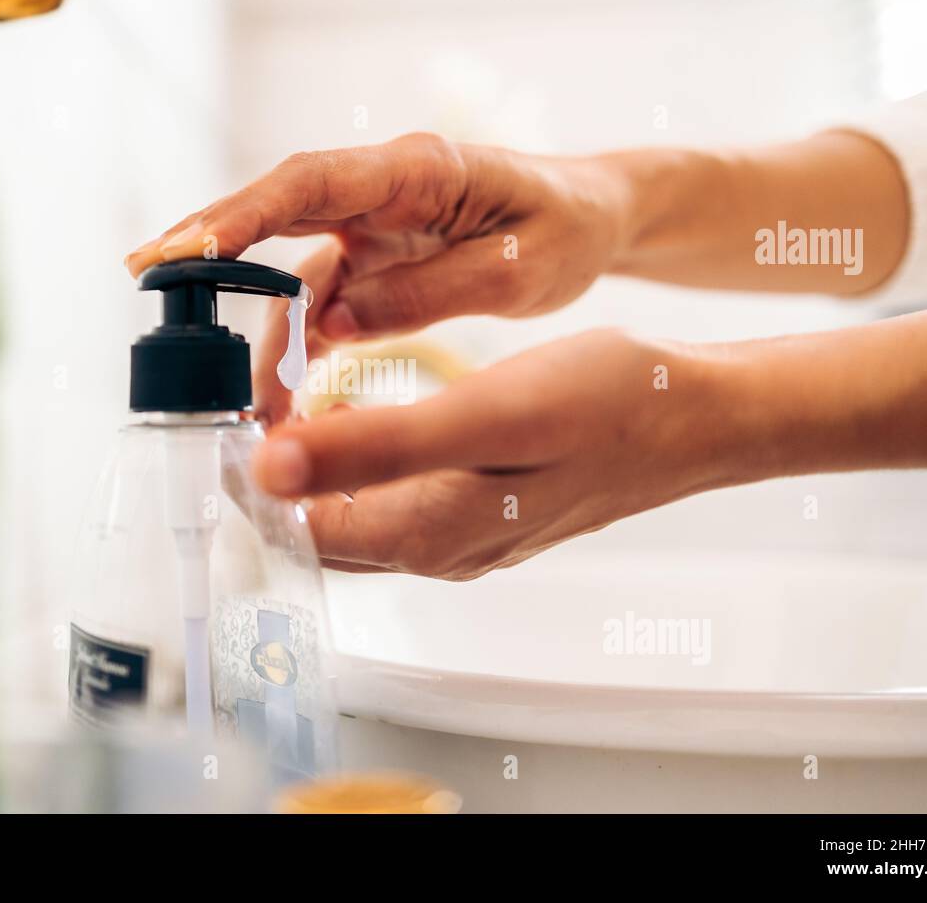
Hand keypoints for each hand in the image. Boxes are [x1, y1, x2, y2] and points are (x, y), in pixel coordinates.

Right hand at [124, 132, 632, 421]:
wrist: (592, 218)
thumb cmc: (564, 230)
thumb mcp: (516, 272)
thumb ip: (427, 293)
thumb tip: (334, 321)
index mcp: (419, 171)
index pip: (311, 181)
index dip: (243, 212)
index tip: (188, 247)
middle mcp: (382, 188)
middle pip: (277, 208)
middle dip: (209, 243)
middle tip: (144, 277)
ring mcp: (374, 222)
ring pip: (293, 264)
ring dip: (257, 321)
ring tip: (228, 383)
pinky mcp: (376, 254)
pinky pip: (322, 295)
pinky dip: (298, 339)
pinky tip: (278, 387)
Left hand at [251, 328, 722, 579]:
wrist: (695, 417)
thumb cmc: (607, 404)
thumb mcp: (487, 414)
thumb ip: (374, 446)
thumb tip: (265, 470)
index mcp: (427, 536)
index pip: (293, 527)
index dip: (245, 467)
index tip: (230, 394)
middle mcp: (436, 549)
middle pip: (315, 522)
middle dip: (268, 459)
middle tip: (257, 377)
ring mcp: (461, 535)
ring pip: (350, 508)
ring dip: (308, 455)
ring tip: (291, 382)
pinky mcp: (481, 510)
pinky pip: (391, 496)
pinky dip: (353, 453)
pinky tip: (355, 406)